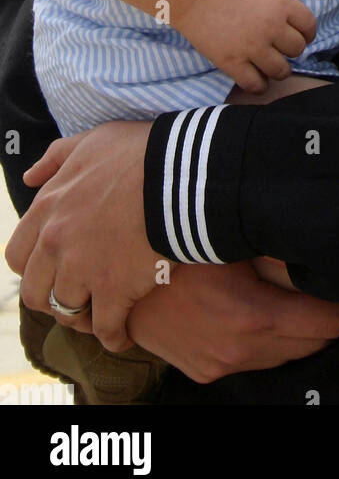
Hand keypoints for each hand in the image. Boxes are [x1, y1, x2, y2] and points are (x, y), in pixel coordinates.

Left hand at [5, 121, 162, 351]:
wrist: (179, 172)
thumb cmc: (140, 151)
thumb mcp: (92, 142)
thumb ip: (56, 158)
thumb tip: (29, 178)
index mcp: (49, 208)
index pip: (19, 254)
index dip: (35, 267)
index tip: (53, 269)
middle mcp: (57, 243)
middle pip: (36, 291)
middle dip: (53, 297)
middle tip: (76, 295)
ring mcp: (83, 269)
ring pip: (67, 311)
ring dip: (82, 317)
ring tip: (99, 315)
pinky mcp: (115, 290)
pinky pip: (105, 329)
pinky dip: (113, 337)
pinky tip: (122, 336)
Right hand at [128, 260, 338, 383]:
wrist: (111, 277)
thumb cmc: (174, 243)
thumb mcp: (232, 238)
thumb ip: (283, 250)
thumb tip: (327, 246)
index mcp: (251, 318)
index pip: (328, 323)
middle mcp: (239, 351)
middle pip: (313, 344)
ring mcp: (220, 365)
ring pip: (287, 357)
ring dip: (310, 334)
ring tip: (332, 303)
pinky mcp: (204, 369)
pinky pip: (258, 362)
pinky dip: (279, 343)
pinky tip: (287, 318)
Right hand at [173, 0, 316, 93]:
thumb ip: (283, 0)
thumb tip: (296, 21)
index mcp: (282, 3)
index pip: (309, 26)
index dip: (307, 33)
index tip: (300, 36)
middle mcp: (271, 26)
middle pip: (297, 49)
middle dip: (291, 49)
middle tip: (280, 47)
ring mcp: (252, 47)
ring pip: (281, 71)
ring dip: (279, 69)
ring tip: (270, 64)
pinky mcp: (232, 62)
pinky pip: (256, 85)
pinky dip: (260, 85)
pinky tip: (257, 77)